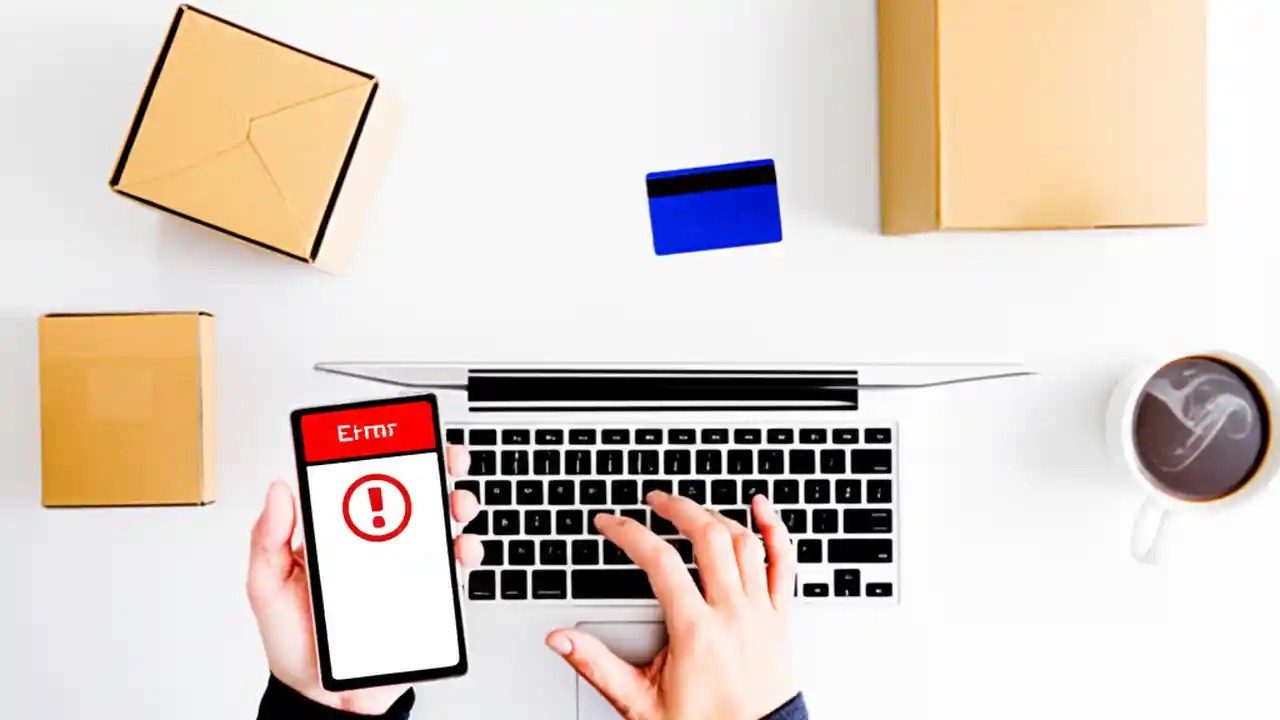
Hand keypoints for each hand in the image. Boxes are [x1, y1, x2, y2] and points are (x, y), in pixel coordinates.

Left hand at [246, 446, 481, 714]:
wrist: (326, 697)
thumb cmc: (294, 641)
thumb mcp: (266, 588)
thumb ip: (267, 540)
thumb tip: (279, 491)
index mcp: (336, 533)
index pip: (360, 482)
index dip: (379, 454)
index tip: (391, 435)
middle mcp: (374, 544)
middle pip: (411, 493)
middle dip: (434, 465)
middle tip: (442, 457)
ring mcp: (404, 567)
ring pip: (440, 523)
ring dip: (457, 503)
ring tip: (457, 503)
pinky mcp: (426, 594)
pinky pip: (453, 568)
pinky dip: (466, 552)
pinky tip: (460, 550)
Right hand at [547, 491, 797, 719]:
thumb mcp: (640, 702)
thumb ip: (598, 666)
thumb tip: (563, 641)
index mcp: (695, 630)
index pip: (658, 561)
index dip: (628, 533)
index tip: (610, 524)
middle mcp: (732, 613)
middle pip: (707, 537)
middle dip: (677, 508)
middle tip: (654, 500)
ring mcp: (761, 612)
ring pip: (744, 542)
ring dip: (716, 515)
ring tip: (693, 507)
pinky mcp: (781, 619)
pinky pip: (784, 564)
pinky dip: (775, 530)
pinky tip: (762, 509)